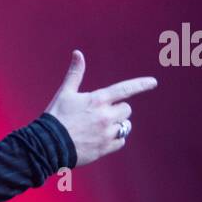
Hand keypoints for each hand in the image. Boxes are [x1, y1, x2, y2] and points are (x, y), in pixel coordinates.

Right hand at [43, 50, 156, 165]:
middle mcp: (106, 116)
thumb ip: (75, 73)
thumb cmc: (56, 116)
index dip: (141, 84)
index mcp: (98, 100)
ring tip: (98, 128)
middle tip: (99, 114)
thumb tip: (78, 53)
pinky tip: (99, 139)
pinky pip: (120, 141)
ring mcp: (107, 133)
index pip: (126, 89)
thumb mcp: (65, 93)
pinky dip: (113, 140)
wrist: (48, 145)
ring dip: (117, 125)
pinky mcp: (106, 147)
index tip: (153, 82)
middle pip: (126, 109)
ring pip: (125, 126)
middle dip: (117, 110)